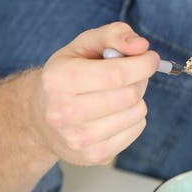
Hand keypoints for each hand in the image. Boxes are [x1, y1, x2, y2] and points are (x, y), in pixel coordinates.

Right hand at [29, 22, 159, 165]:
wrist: (41, 115)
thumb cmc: (68, 73)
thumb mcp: (85, 44)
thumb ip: (114, 34)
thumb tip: (141, 46)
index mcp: (58, 79)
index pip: (116, 74)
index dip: (143, 64)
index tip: (150, 58)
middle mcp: (62, 112)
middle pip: (128, 96)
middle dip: (140, 80)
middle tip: (134, 74)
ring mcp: (77, 139)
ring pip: (135, 114)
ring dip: (138, 99)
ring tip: (120, 93)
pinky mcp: (92, 156)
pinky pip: (135, 131)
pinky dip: (134, 118)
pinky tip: (117, 112)